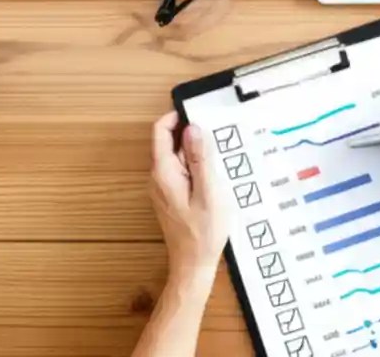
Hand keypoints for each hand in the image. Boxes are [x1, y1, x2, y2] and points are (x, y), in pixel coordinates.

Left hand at [149, 112, 230, 285]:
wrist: (193, 264)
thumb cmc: (204, 231)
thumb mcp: (209, 191)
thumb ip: (200, 159)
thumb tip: (193, 128)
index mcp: (164, 172)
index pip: (160, 131)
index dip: (177, 117)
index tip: (200, 113)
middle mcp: (158, 177)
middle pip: (169, 142)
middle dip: (192, 134)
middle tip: (219, 135)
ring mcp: (163, 187)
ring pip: (177, 157)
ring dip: (196, 151)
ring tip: (221, 156)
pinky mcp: (171, 196)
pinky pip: (181, 171)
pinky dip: (196, 166)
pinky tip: (215, 175)